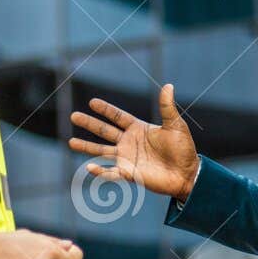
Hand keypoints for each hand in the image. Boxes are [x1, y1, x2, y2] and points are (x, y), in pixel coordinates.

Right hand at [67, 84, 198, 201]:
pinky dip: (101, 171)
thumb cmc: (183, 149)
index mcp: (139, 129)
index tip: (92, 102)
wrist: (186, 173)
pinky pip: (112, 172)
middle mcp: (129, 142)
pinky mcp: (130, 173)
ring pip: (102, 151)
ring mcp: (127, 158)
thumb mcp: (175, 125)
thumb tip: (168, 85)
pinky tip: (89, 168)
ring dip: (87, 147)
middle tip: (73, 116)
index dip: (105, 110)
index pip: (118, 117)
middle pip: (105, 131)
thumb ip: (167, 107)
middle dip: (89, 124)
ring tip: (71, 142)